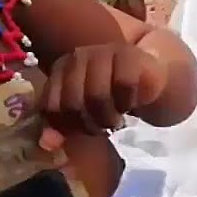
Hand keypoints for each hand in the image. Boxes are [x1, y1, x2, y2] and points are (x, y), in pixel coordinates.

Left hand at [41, 44, 165, 135]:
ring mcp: (103, 52)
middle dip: (88, 124)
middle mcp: (78, 56)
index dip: (67, 126)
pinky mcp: (129, 56)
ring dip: (108, 117)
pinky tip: (130, 103)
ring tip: (116, 120)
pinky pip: (123, 86)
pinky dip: (127, 102)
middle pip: (72, 103)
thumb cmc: (112, 98)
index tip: (82, 129)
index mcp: (61, 68)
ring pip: (97, 95)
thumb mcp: (83, 114)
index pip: (51, 106)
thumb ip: (62, 127)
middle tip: (101, 127)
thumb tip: (48, 144)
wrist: (149, 79)